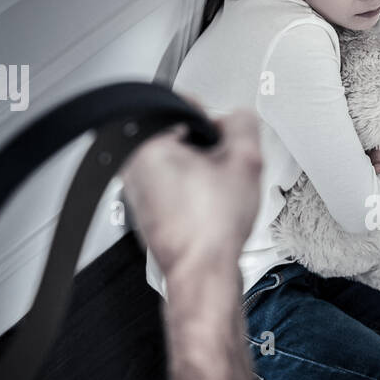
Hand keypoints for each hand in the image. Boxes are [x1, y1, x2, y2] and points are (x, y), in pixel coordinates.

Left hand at [120, 101, 262, 284]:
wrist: (202, 271)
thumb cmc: (212, 227)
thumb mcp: (246, 160)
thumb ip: (244, 124)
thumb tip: (238, 118)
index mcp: (146, 144)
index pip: (184, 107)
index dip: (215, 123)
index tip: (227, 141)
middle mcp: (133, 166)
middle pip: (180, 137)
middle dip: (208, 150)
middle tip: (226, 171)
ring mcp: (137, 191)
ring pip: (178, 164)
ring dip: (201, 173)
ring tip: (217, 194)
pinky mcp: (146, 211)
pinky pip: (174, 189)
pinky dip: (192, 194)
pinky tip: (208, 210)